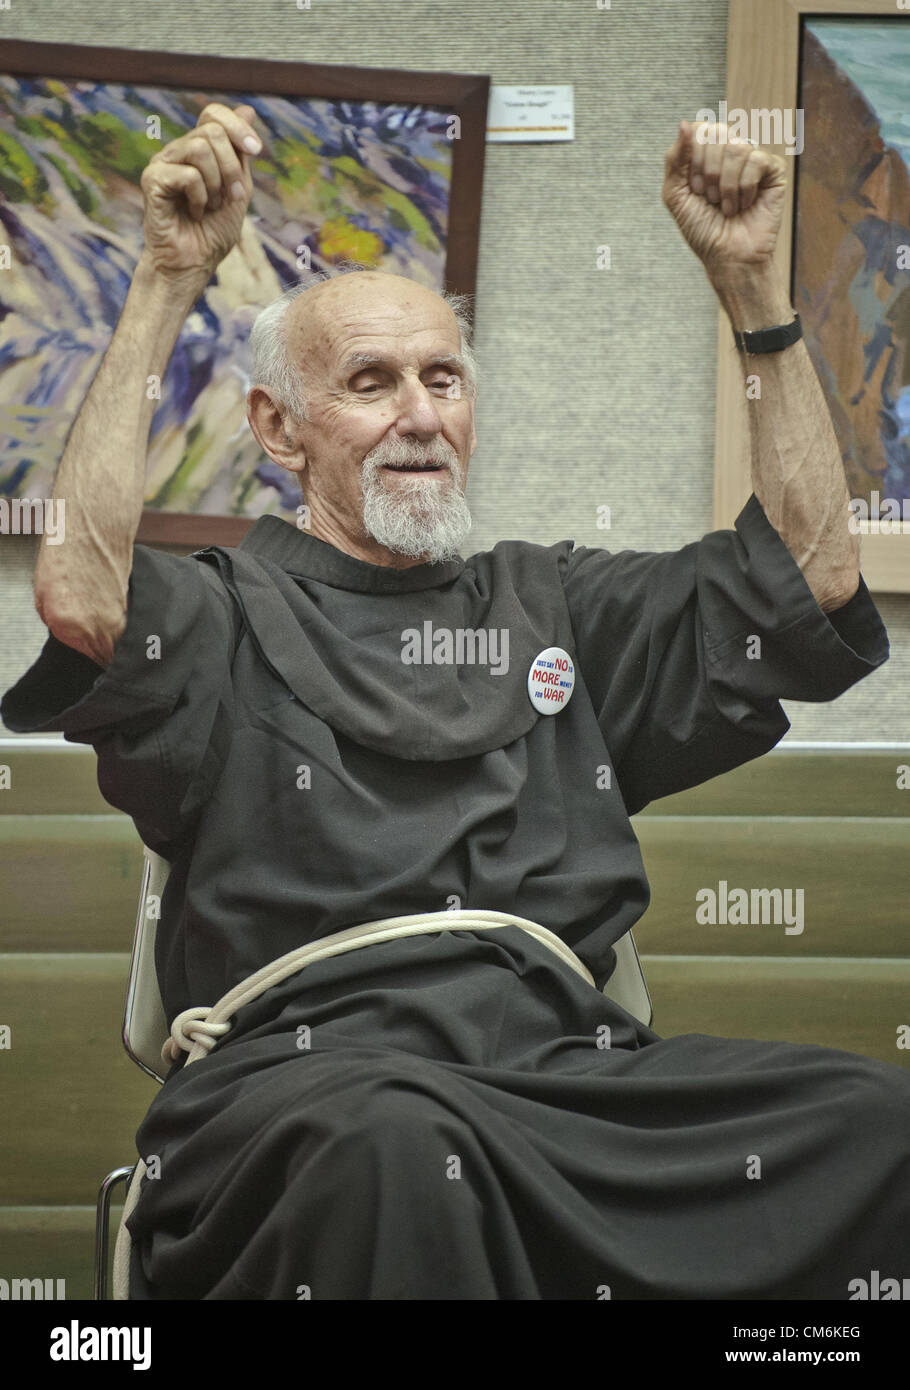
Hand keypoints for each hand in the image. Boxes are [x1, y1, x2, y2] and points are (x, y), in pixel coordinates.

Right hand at [139, 102, 261, 282]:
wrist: (193, 265)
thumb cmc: (213, 232)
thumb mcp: (239, 189)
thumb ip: (241, 154)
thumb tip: (248, 109)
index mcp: (197, 150)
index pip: (213, 114)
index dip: (237, 126)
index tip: (255, 150)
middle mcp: (178, 151)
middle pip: (212, 131)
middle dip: (232, 167)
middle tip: (232, 198)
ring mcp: (163, 163)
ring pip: (199, 148)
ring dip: (216, 184)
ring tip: (210, 207)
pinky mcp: (151, 179)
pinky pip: (187, 174)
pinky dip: (200, 198)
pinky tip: (195, 213)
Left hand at [662, 119, 786, 279]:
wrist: (728, 257)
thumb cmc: (703, 229)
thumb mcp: (676, 196)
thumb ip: (675, 160)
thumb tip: (684, 123)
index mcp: (707, 153)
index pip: (699, 130)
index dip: (694, 160)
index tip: (695, 190)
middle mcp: (730, 151)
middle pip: (718, 133)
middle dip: (709, 173)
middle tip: (711, 199)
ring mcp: (752, 158)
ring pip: (737, 147)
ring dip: (726, 186)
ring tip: (728, 206)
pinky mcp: (773, 169)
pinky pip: (756, 161)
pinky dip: (745, 189)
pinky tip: (745, 204)